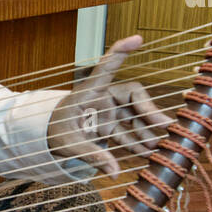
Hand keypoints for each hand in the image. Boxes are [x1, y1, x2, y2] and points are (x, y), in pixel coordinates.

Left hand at [46, 35, 173, 177]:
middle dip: (150, 110)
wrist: (47, 138)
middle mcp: (102, 98)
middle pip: (133, 96)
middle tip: (164, 126)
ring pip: (135, 116)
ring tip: (157, 145)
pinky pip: (128, 131)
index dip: (120, 52)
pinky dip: (137, 141)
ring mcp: (108, 112)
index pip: (106, 68)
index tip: (138, 38)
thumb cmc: (54, 132)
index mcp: (88, 92)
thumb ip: (90, 155)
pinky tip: (147, 152)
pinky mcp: (110, 125)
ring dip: (146, 130)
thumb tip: (113, 173)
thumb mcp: (68, 143)